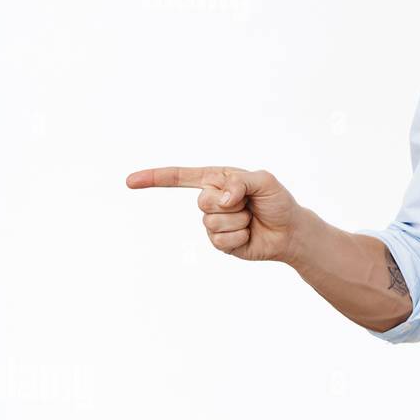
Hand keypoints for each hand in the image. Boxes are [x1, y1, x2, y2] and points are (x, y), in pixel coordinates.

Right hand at [125, 165, 303, 262]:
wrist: (289, 231)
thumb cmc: (277, 201)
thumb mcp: (264, 181)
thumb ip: (240, 182)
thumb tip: (223, 198)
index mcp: (218, 179)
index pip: (181, 177)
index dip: (155, 178)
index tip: (130, 182)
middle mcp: (212, 199)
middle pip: (202, 202)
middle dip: (229, 204)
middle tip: (248, 204)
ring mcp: (214, 222)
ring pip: (211, 222)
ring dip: (238, 221)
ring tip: (250, 219)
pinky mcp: (220, 242)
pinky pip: (219, 240)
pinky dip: (239, 237)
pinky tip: (248, 234)